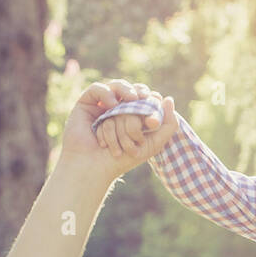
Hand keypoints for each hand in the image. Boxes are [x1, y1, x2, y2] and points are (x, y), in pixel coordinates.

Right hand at [60, 79, 176, 179]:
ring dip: (125, 99)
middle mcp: (119, 108)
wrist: (95, 167)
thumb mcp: (153, 144)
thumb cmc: (123, 159)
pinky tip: (111, 105)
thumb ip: (168, 125)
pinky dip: (106, 94)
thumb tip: (169, 98)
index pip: (147, 97)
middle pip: (134, 92)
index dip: (152, 100)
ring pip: (118, 89)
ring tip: (131, 105)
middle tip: (144, 111)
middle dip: (139, 105)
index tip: (154, 119)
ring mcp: (102, 104)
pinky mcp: (86, 102)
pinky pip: (98, 88)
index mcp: (134, 116)